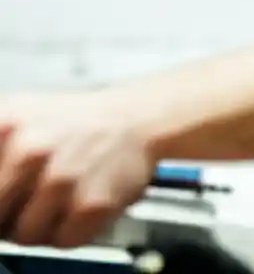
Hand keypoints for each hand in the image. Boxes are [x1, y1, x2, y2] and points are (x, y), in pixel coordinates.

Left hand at [0, 90, 155, 247]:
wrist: (137, 118)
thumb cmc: (74, 122)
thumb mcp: (13, 117)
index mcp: (3, 125)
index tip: (6, 197)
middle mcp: (29, 151)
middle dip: (6, 216)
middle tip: (25, 199)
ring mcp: (62, 179)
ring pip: (23, 236)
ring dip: (38, 226)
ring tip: (54, 200)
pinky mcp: (92, 204)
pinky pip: (61, 242)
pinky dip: (68, 231)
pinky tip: (76, 205)